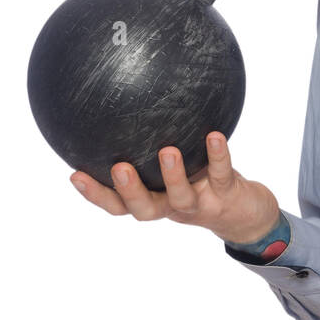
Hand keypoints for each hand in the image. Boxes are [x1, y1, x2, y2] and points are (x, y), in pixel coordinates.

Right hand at [70, 131, 280, 245]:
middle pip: (144, 209)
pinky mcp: (227, 193)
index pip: (117, 205)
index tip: (74, 174)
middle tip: (117, 167)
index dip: (95, 194)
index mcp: (155, 201)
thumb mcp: (179, 167)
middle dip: (128, 191)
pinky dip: (218, 155)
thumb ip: (152, 148)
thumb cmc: (203, 182)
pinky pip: (221, 173)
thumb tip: (128, 106)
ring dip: (173, 175)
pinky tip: (215, 135)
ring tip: (167, 151)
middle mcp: (172, 207)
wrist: (246, 213)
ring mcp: (200, 203)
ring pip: (181, 196)